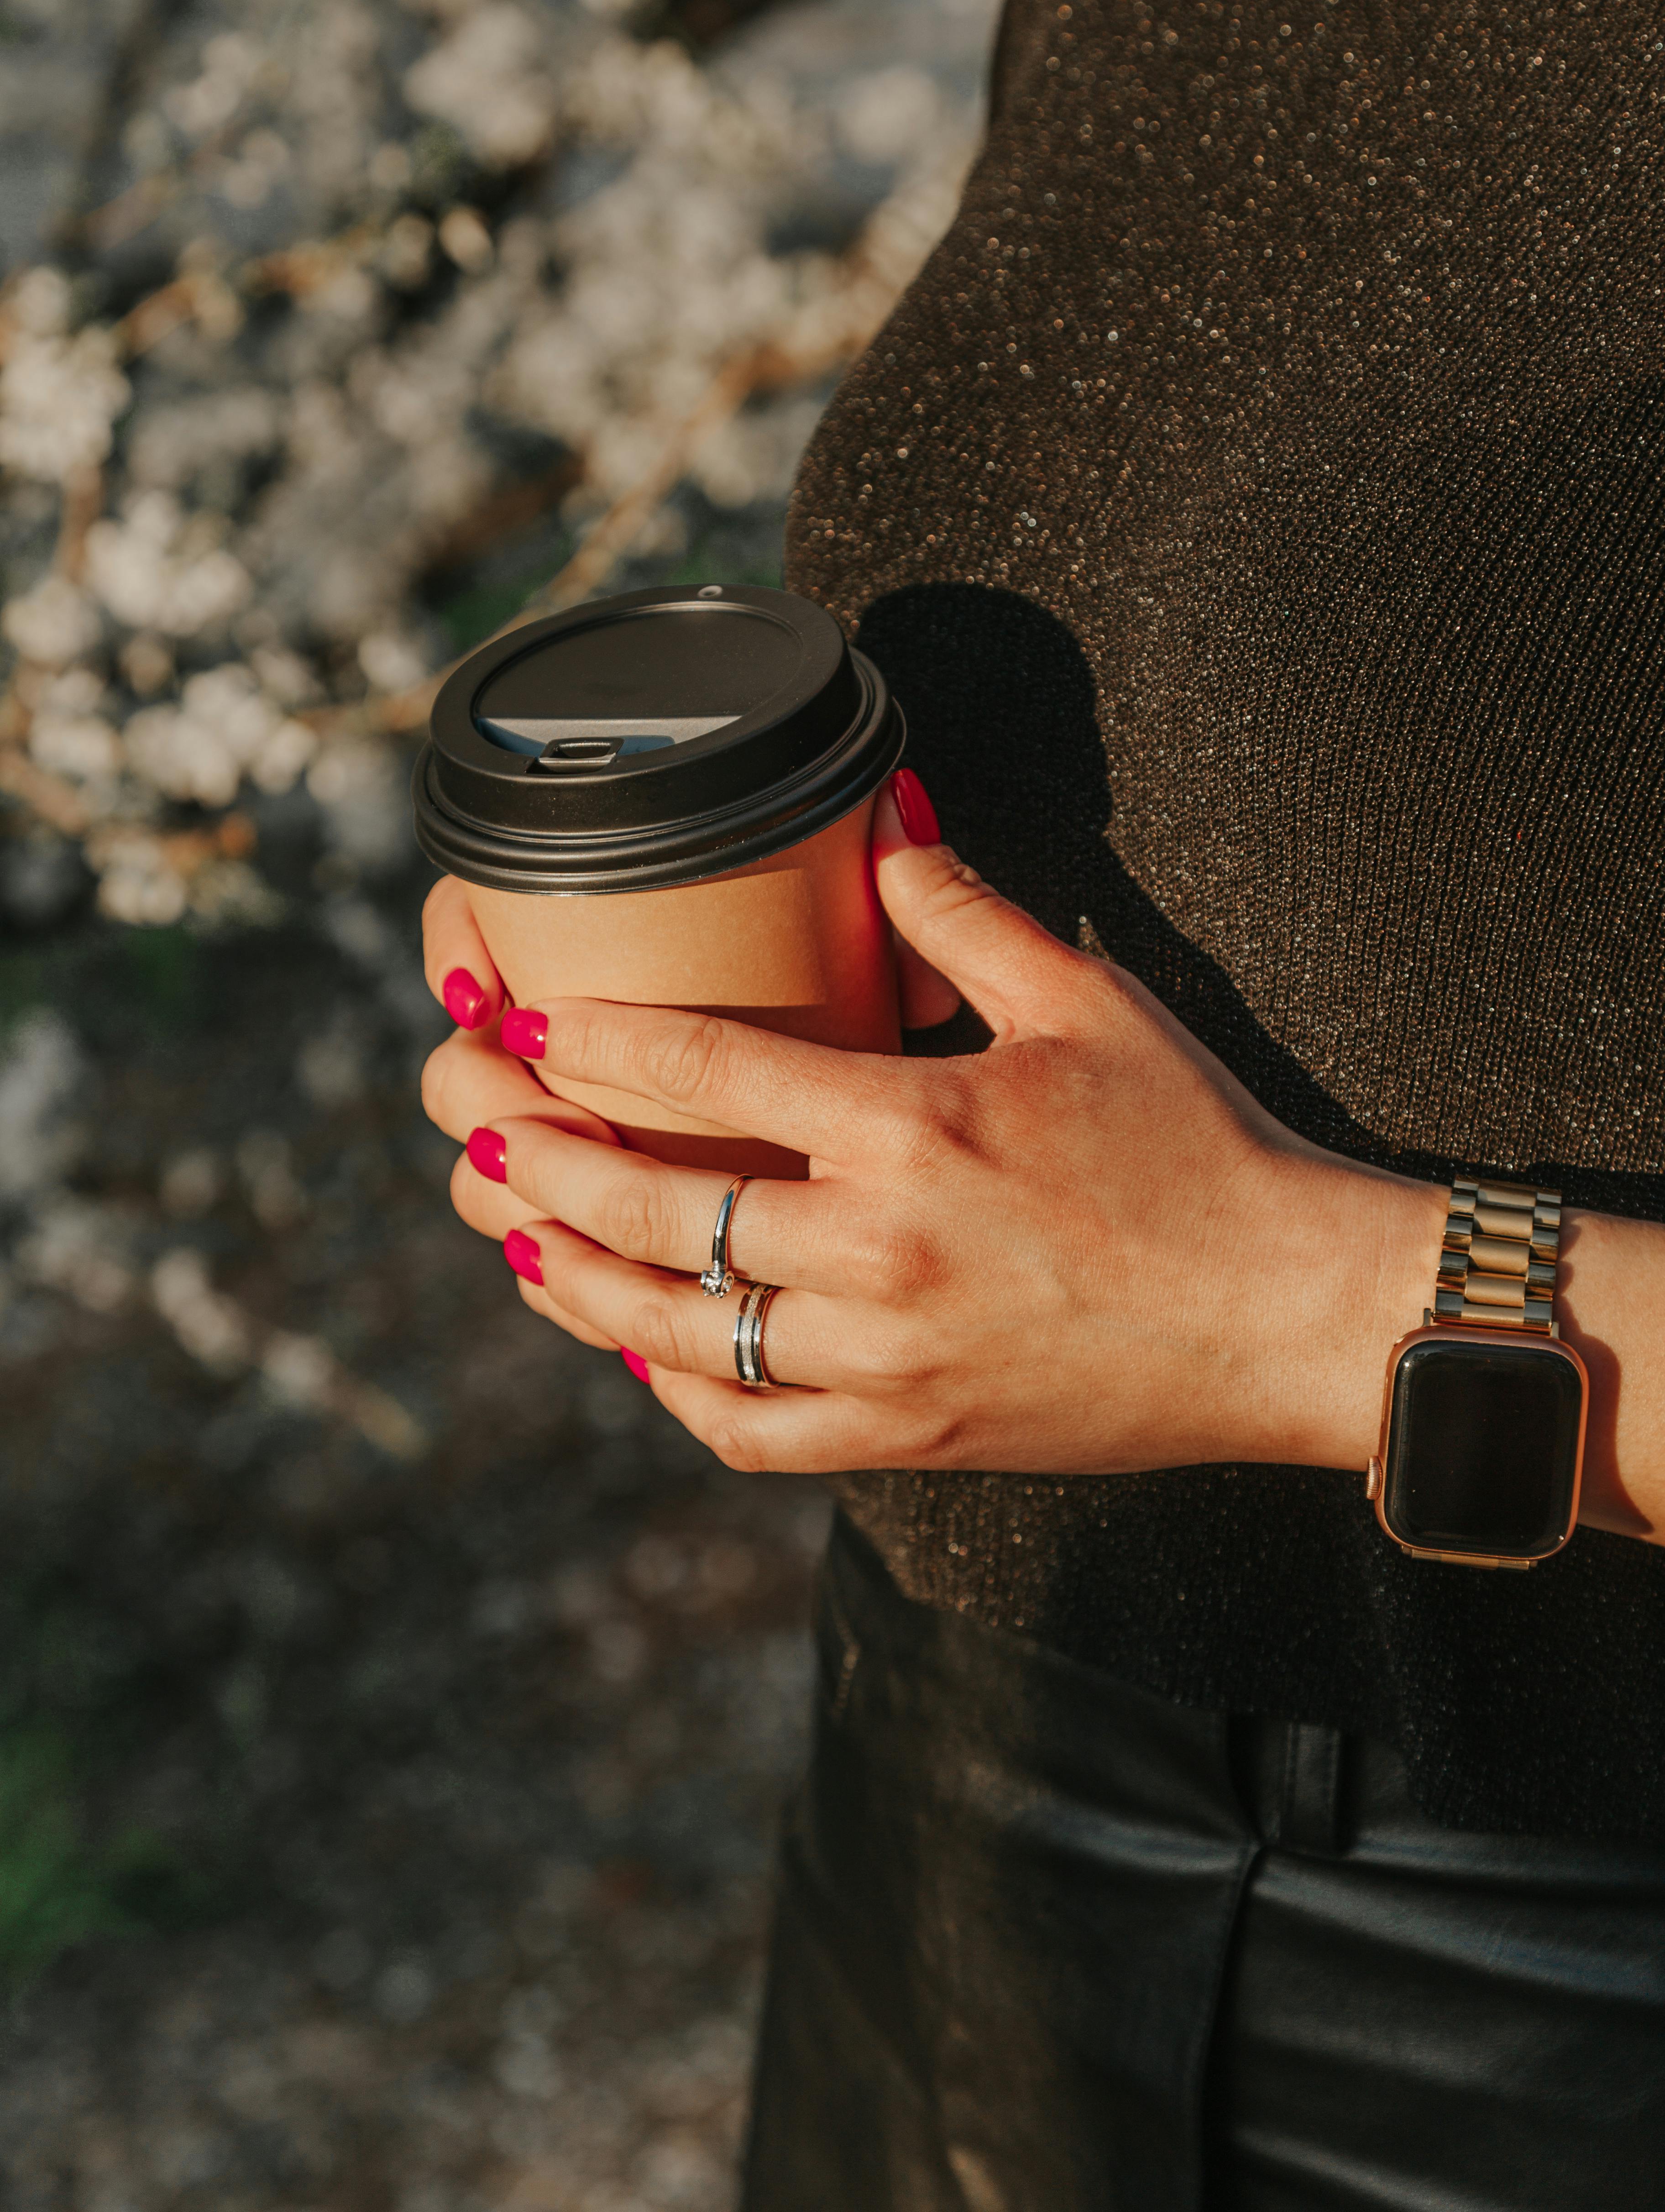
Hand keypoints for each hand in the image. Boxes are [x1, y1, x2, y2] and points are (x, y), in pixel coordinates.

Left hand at [422, 781, 1446, 1474]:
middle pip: (663, 1207)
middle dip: (548, 1162)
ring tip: (520, 1235)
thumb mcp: (1087, 1005)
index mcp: (917, 1130)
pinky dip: (681, 1394)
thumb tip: (886, 826)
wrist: (1286, 1315)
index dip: (603, 1041)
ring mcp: (889, 1357)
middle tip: (475, 1130)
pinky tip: (642, 1356)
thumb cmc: (1198, 1150)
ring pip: (683, 1329)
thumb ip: (966, 914)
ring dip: (583, 1280)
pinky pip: (755, 1430)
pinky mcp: (914, 1435)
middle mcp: (882, 1250)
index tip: (535, 1020)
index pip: (712, 1073)